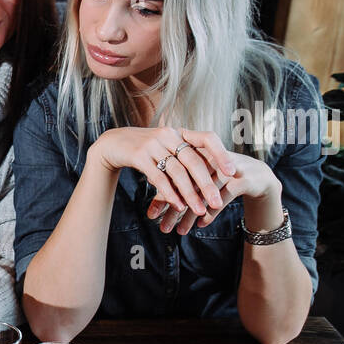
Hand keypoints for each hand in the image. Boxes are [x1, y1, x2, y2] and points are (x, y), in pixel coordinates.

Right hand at [92, 126, 235, 219]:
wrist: (111, 144)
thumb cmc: (143, 150)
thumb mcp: (165, 148)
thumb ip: (182, 158)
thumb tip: (207, 177)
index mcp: (179, 133)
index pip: (208, 138)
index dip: (222, 154)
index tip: (232, 172)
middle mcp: (168, 135)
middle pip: (193, 160)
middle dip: (207, 184)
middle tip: (217, 202)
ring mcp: (153, 144)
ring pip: (177, 172)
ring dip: (190, 193)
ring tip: (199, 210)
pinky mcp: (139, 155)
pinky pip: (159, 177)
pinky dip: (170, 193)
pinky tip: (178, 206)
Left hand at [145, 147, 281, 234]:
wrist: (258, 176)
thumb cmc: (221, 178)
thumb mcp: (199, 180)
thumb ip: (177, 187)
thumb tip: (150, 202)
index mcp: (197, 155)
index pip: (174, 177)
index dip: (163, 197)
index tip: (151, 216)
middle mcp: (211, 159)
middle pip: (187, 186)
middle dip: (174, 210)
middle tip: (162, 228)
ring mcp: (227, 169)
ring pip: (203, 195)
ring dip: (190, 216)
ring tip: (180, 232)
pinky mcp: (242, 180)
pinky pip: (222, 199)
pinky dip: (211, 213)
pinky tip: (200, 225)